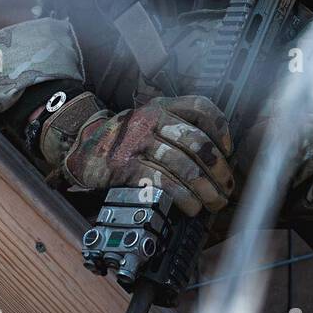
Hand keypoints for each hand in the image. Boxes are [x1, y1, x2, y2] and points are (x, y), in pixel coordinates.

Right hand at [40, 92, 234, 216]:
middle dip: (218, 169)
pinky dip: (182, 197)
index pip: (200, 107)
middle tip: (226, 188)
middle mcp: (152, 119)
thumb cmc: (127, 139)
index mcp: (162, 105)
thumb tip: (217, 157)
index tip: (228, 151)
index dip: (221, 129)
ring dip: (204, 189)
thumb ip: (178, 127)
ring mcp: (138, 142)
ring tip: (212, 202)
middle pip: (196, 141)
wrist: (84, 146)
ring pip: (183, 165)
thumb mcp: (150, 121)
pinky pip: (162, 182)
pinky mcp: (127, 167)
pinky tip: (190, 207)